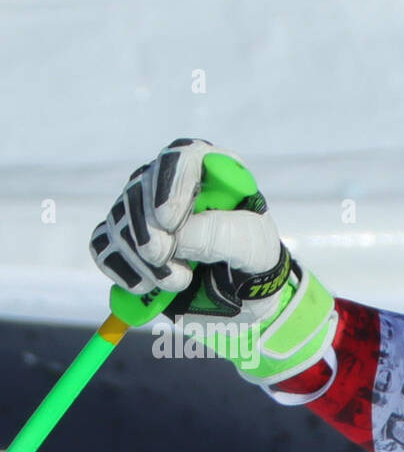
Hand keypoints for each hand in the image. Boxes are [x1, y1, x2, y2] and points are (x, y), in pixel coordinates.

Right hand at [89, 138, 336, 393]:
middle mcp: (171, 182)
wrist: (243, 292)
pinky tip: (144, 286)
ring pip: (119, 221)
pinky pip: (102, 245)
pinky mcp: (127, 238)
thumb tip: (179, 236)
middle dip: (149, 231)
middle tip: (165, 259)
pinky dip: (118, 268)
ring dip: (140, 259)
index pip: (180, 159)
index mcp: (208, 169)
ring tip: (176, 282)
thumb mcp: (252, 245)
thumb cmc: (253, 256)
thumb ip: (221, 236)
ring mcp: (144, 209)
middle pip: (140, 190)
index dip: (169, 188)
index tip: (168, 222)